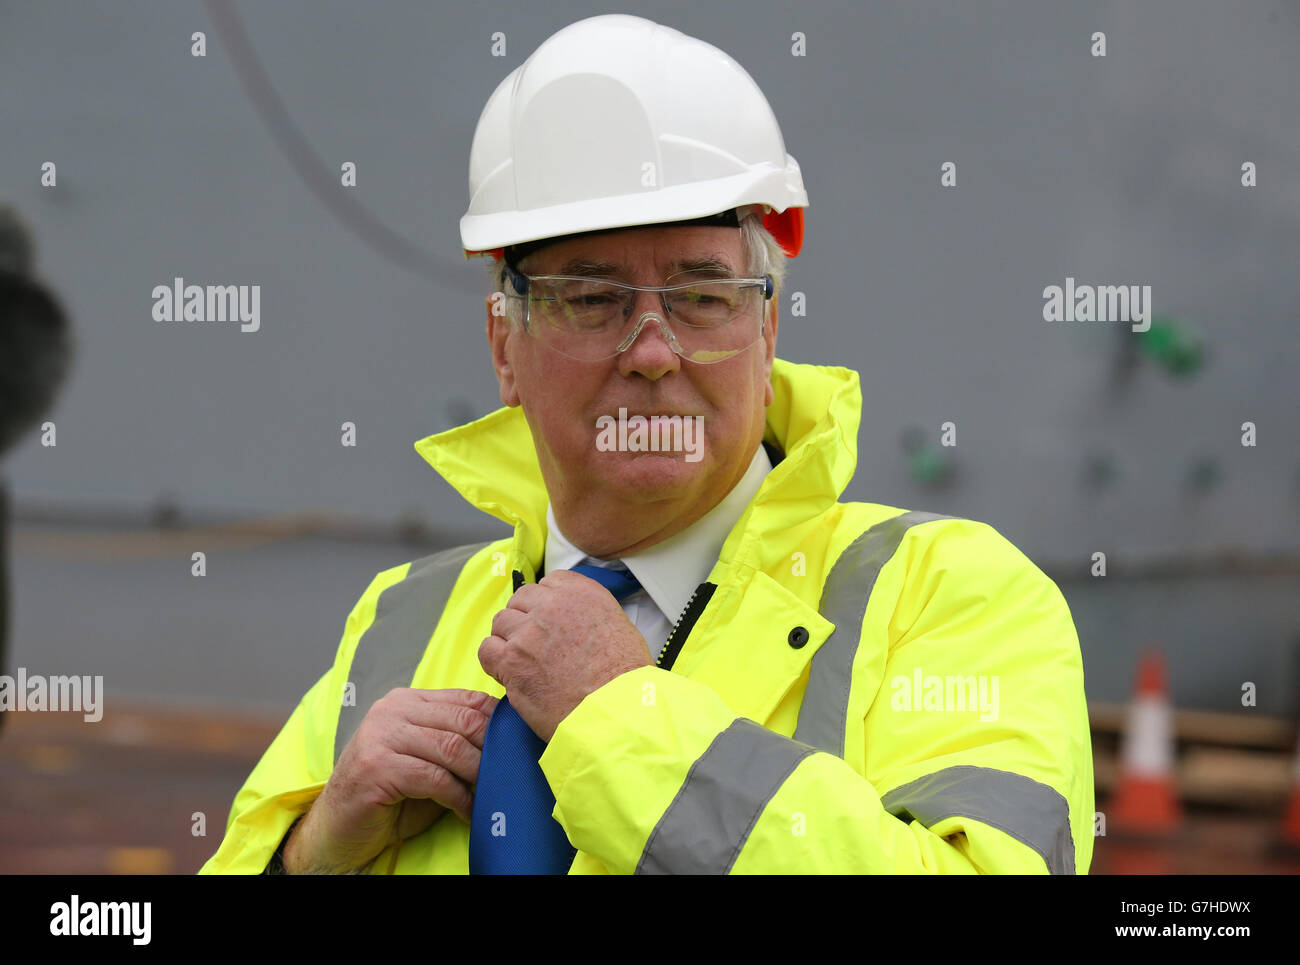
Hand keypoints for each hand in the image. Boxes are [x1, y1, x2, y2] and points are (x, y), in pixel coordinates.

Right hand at [284, 687, 496, 873]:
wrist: (335, 829)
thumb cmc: (388, 797)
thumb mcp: (426, 761)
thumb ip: (455, 744)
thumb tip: (509, 742)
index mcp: (407, 701)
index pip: (467, 699)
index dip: (498, 723)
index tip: (520, 746)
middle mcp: (392, 711)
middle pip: (464, 720)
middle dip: (493, 750)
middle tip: (511, 773)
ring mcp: (381, 736)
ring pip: (452, 747)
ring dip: (479, 775)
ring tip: (492, 794)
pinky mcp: (376, 767)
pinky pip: (434, 778)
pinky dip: (459, 797)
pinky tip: (468, 811)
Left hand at [478, 569, 652, 742]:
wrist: (615, 712)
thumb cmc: (624, 680)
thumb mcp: (620, 629)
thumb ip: (590, 615)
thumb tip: (577, 625)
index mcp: (582, 593)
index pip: (549, 582)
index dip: (546, 604)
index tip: (549, 621)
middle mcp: (552, 605)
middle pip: (521, 599)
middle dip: (525, 619)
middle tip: (535, 644)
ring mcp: (528, 632)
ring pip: (501, 622)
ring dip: (509, 639)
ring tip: (524, 662)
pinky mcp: (512, 661)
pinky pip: (487, 649)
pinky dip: (494, 660)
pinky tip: (509, 673)